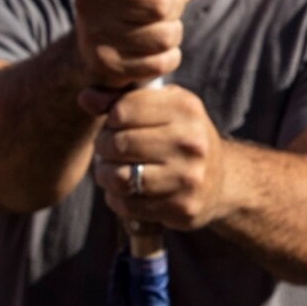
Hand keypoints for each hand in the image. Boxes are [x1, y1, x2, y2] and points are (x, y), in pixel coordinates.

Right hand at [72, 0, 184, 94]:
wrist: (96, 46)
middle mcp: (87, 0)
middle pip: (163, 3)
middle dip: (171, 4)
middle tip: (158, 5)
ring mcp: (94, 37)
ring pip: (167, 33)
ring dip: (170, 31)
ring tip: (154, 26)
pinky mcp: (107, 67)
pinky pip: (164, 60)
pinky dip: (166, 56)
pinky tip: (149, 50)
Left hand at [94, 83, 233, 231]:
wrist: (221, 180)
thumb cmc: (180, 137)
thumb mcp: (161, 108)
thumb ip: (121, 99)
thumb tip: (85, 97)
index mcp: (186, 108)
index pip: (123, 110)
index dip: (110, 119)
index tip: (115, 125)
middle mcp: (191, 142)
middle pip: (118, 144)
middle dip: (103, 148)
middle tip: (107, 150)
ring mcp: (188, 177)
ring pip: (119, 178)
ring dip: (106, 175)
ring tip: (111, 171)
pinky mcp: (182, 207)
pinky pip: (128, 205)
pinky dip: (117, 198)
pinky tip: (127, 191)